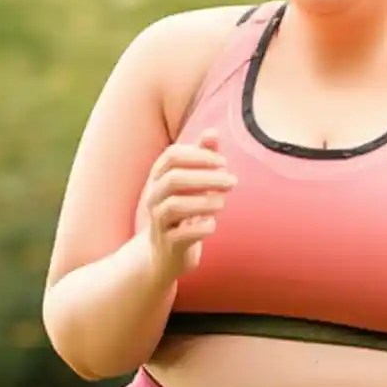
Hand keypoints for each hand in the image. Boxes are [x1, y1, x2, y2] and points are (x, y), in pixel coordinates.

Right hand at [142, 128, 234, 281]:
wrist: (164, 254)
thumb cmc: (183, 210)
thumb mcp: (191, 183)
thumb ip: (201, 157)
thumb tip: (212, 132)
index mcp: (159, 177)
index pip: (173, 155)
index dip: (199, 155)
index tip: (223, 162)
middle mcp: (154, 197)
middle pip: (174, 179)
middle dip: (206, 177)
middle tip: (232, 181)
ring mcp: (158, 221)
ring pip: (174, 206)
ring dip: (204, 201)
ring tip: (223, 203)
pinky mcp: (168, 245)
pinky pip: (182, 235)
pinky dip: (201, 228)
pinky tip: (212, 224)